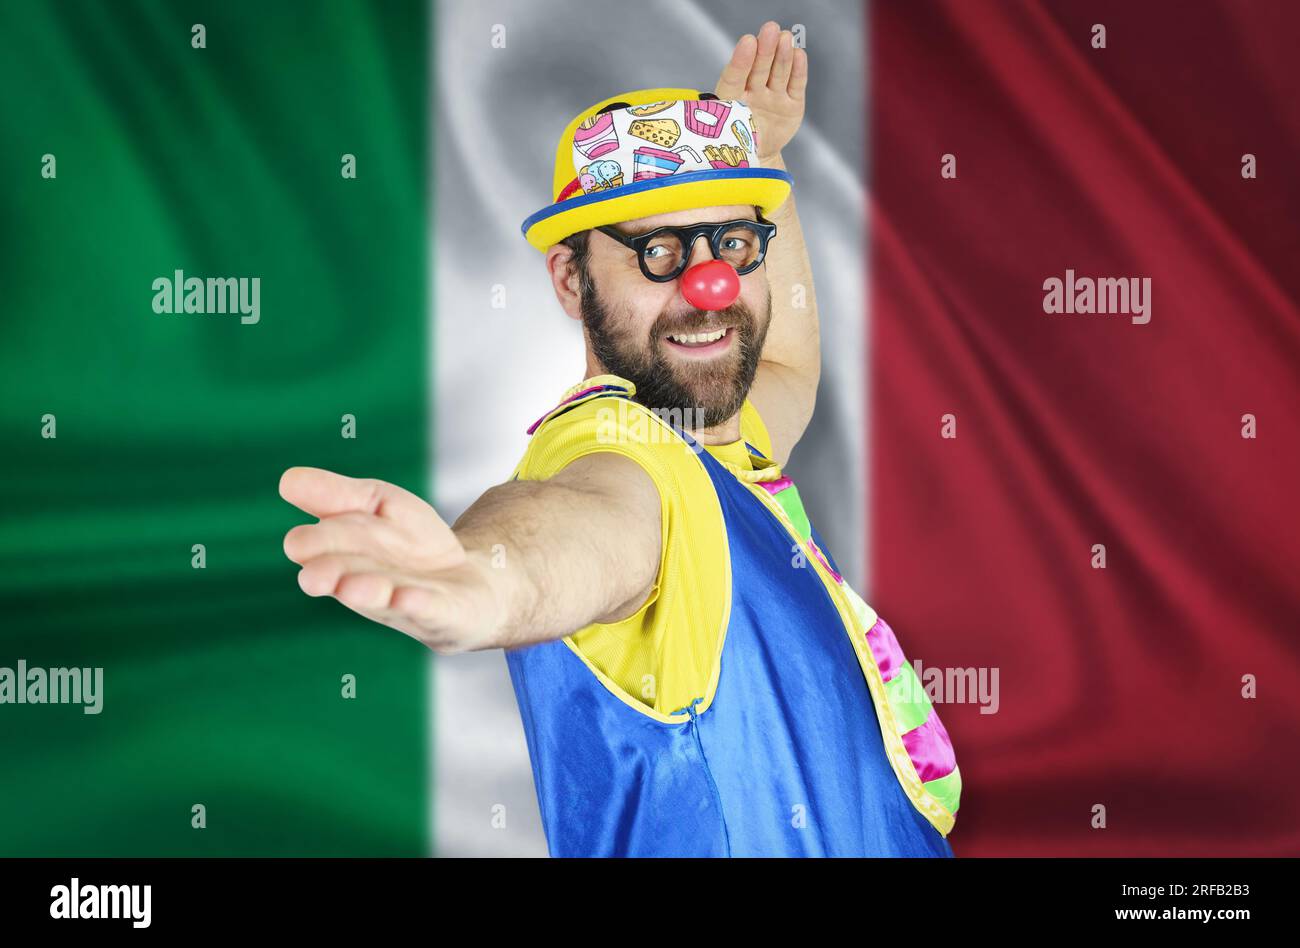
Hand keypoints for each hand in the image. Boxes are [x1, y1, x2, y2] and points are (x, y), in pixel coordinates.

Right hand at [279, 466, 503, 653]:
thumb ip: (338, 495)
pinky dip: (416, 603)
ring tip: (357, 587)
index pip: (320, 544)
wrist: (470, 581)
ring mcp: (402, 600)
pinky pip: (425, 609)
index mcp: (342, 554)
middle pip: (343, 575)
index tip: (299, 543)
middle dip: (330, 572)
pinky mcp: (439, 612)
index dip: (316, 540)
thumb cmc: (412, 543)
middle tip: (312, 577)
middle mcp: (366, 583)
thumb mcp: (379, 505)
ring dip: (367, 592)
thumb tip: (286, 479)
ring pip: (379, 598)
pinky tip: (408, 597)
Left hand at [714, 20, 807, 159]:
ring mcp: (774, 97)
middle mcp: (753, 93)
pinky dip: (798, 70)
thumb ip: (722, 123)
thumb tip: (708, 120)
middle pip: (760, 69)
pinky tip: (798, 54)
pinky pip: (795, 85)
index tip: (748, 42)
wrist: (756, 158)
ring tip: (786, 37)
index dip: (742, 60)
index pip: (735, 76)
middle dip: (765, 49)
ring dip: (782, 55)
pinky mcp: (792, 105)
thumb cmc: (734, 143)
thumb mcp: (724, 137)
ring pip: (778, 73)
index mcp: (732, 98)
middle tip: (770, 29)